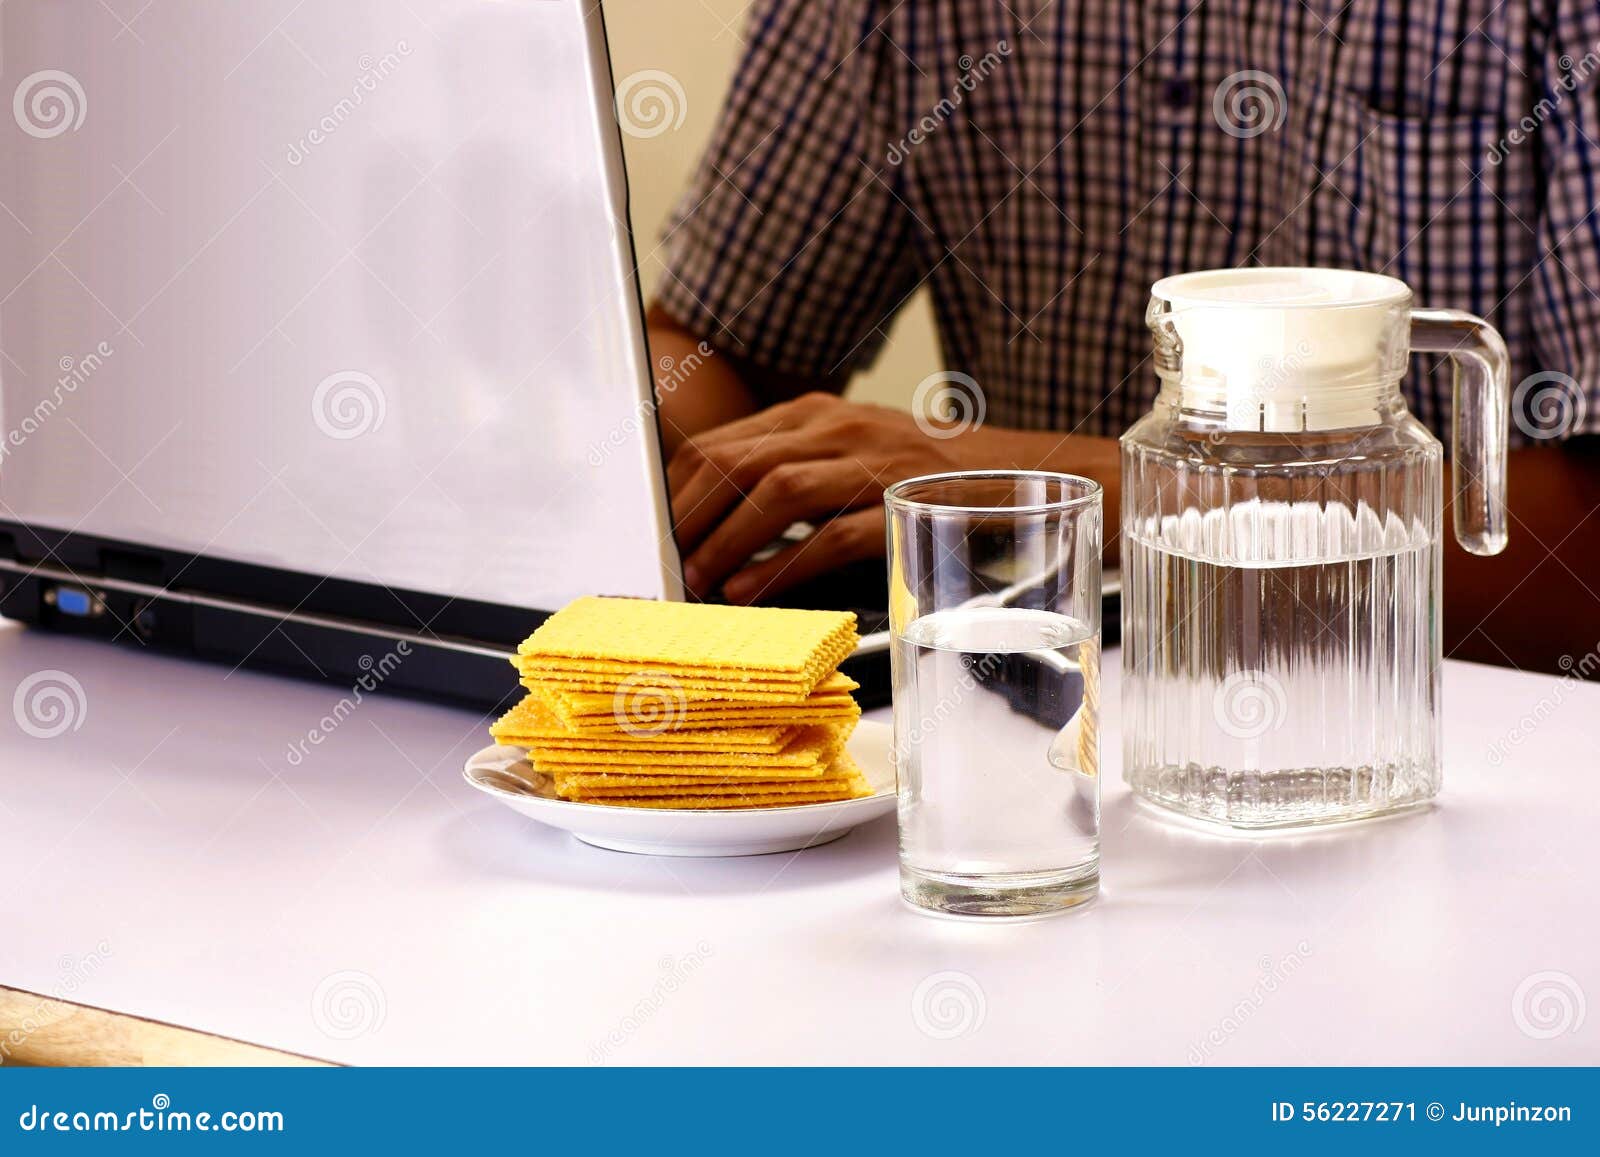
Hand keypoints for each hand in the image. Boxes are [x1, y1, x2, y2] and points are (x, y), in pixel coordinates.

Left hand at [668, 392, 1010, 602]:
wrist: (1018, 470)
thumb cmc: (922, 473)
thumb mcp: (848, 452)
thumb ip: (790, 468)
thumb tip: (716, 515)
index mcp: (815, 414)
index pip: (721, 443)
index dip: (678, 490)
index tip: (658, 529)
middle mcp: (838, 428)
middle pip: (738, 464)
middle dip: (691, 517)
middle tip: (669, 560)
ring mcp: (872, 464)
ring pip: (777, 492)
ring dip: (727, 541)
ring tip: (699, 578)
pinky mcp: (902, 506)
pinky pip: (831, 536)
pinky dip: (782, 565)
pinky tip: (751, 589)